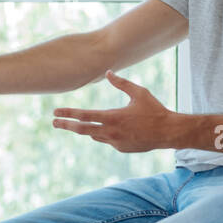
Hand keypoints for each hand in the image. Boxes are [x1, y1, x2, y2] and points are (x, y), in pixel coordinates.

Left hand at [51, 70, 173, 152]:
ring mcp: (115, 142)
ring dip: (86, 129)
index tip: (55, 112)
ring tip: (77, 124)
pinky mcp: (121, 148)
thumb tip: (108, 73)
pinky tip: (113, 128)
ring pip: (94, 135)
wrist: (168, 133)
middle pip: (82, 130)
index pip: (84, 116)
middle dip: (66, 125)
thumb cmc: (155, 110)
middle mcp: (111, 132)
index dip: (68, 114)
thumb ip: (122, 83)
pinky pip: (107, 140)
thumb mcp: (139, 93)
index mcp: (113, 117)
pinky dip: (105, 133)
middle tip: (54, 122)